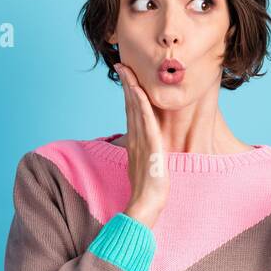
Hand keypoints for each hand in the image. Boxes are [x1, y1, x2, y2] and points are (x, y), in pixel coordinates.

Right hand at [114, 62, 169, 228]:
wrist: (145, 206)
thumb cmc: (148, 192)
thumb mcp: (145, 168)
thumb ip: (145, 156)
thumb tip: (149, 151)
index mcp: (134, 142)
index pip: (130, 112)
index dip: (128, 94)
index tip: (126, 77)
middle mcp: (135, 138)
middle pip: (129, 105)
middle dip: (126, 84)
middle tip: (121, 64)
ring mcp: (140, 141)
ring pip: (134, 108)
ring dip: (131, 87)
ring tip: (126, 69)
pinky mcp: (149, 146)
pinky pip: (144, 120)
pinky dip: (141, 103)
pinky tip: (139, 90)